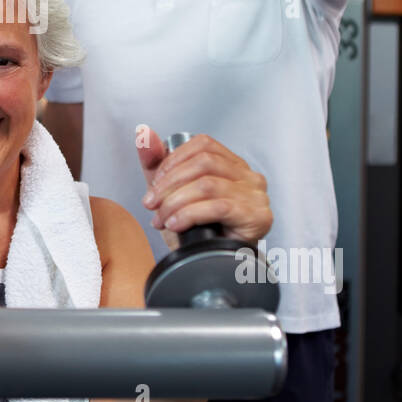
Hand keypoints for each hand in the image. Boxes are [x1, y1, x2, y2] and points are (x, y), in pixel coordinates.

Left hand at [136, 129, 271, 243]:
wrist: (210, 267)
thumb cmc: (196, 231)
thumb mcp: (170, 192)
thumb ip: (156, 163)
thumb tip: (145, 135)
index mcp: (232, 165)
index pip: (203, 145)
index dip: (174, 159)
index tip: (155, 182)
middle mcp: (249, 176)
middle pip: (204, 163)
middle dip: (170, 183)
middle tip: (151, 203)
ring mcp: (256, 195)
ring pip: (207, 185)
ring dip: (175, 202)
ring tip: (162, 218)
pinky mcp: (256, 216)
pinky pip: (218, 207)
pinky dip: (189, 214)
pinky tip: (176, 224)